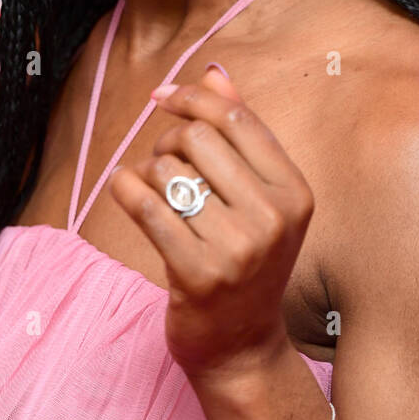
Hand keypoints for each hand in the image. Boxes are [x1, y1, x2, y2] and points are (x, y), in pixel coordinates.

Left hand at [107, 66, 314, 383]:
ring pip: (167, 170)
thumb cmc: (244, 261)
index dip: (191, 97)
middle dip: (167, 142)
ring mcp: (238, 249)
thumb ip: (240, 134)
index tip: (161, 97)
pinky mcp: (198, 274)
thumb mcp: (258, 199)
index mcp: (294, 191)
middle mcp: (273, 218)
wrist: (240, 346)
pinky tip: (126, 194)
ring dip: (147, 174)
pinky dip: (125, 190)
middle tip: (164, 166)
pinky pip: (144, 206)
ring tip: (155, 197)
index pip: (235, 118)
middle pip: (196, 138)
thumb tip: (215, 73)